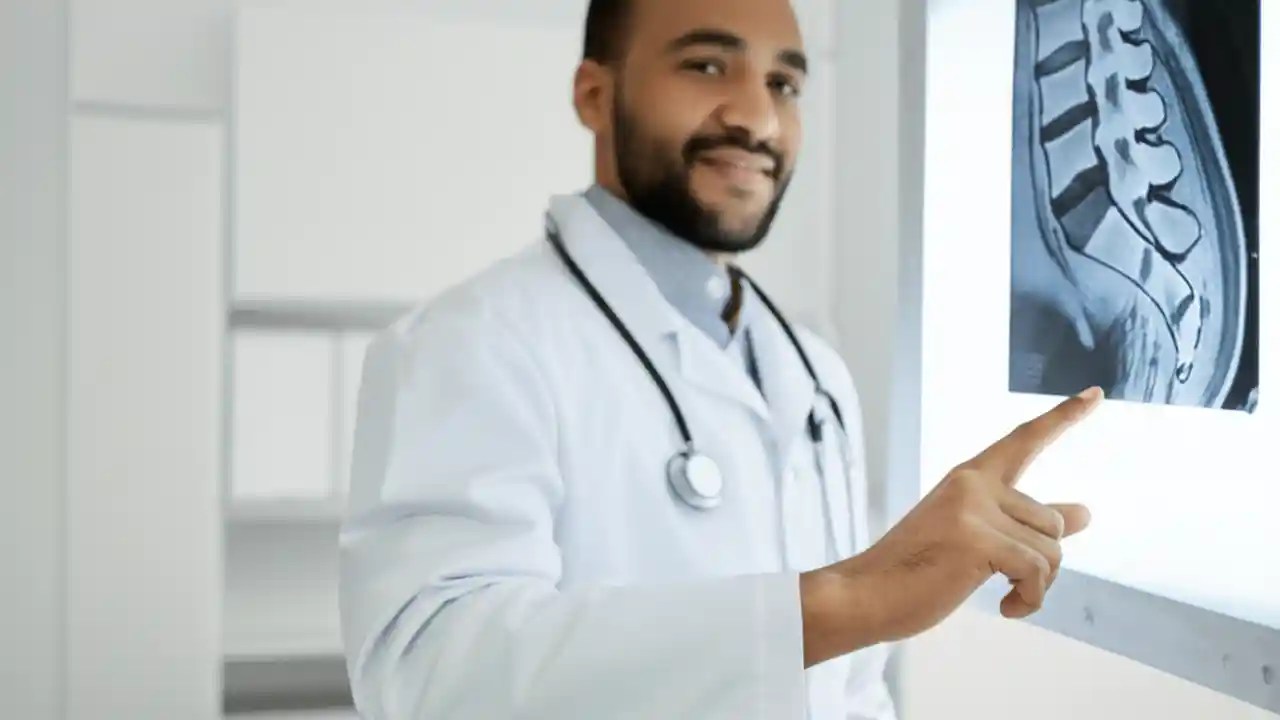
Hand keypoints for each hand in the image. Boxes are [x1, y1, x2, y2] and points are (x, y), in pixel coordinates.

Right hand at [812, 387, 1101, 654]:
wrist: (864, 595)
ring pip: (1051, 551)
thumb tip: (1086, 512)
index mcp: (969, 478)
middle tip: (1009, 583)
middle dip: (1043, 563)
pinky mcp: (974, 538)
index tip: (1096, 393)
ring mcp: (972, 508)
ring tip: (1004, 597)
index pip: (1025, 440)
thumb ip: (1028, 523)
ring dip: (1036, 586)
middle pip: (1053, 522)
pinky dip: (1030, 599)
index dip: (1064, 417)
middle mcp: (973, 484)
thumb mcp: (977, 539)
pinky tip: (1006, 609)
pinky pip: (1036, 572)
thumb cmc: (916, 571)